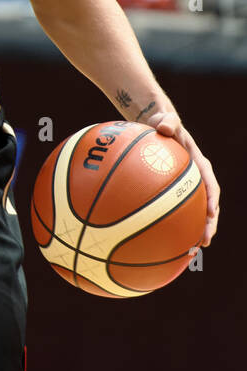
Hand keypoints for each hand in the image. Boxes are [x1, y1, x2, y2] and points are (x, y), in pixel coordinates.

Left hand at [145, 111, 219, 248]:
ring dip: (195, 230)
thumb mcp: (165, 119)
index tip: (211, 213)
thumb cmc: (162, 123)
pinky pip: (176, 210)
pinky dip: (174, 224)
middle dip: (208, 224)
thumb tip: (164, 127)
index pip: (209, 183)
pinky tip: (163, 240)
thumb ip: (167, 122)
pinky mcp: (174, 191)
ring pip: (195, 212)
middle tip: (204, 241)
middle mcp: (197, 178)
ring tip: (189, 251)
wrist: (158, 125)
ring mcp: (187, 187)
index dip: (212, 199)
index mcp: (199, 164)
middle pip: (208, 205)